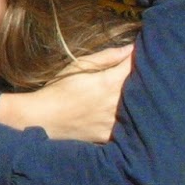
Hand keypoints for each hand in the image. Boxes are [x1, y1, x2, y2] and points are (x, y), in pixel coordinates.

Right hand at [0, 45, 132, 142]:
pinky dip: (129, 120)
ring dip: (139, 100)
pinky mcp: (109, 135)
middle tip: (144, 73)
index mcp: (109, 83)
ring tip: (137, 94)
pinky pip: (127, 127)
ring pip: (137, 108)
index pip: (135, 65)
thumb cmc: (57, 90)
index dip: (140, 58)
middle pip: (142, 87)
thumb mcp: (77, 67)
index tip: (142, 54)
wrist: (41, 119)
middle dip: (143, 79)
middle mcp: (115, 103)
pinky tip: (127, 115)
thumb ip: (106, 57)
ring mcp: (113, 121)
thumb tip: (131, 48)